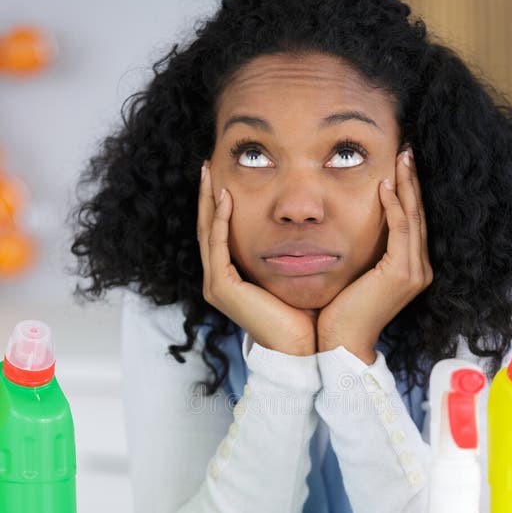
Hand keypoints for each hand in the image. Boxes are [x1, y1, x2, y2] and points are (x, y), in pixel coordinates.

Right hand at [197, 163, 318, 355]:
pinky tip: (226, 197)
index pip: (219, 234)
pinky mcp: (223, 287)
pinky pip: (218, 245)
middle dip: (207, 196)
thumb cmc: (304, 315)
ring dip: (208, 200)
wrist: (303, 347)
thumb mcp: (291, 274)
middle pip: (207, 229)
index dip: (218, 205)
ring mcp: (217, 285)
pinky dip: (221, 220)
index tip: (223, 176)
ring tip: (209, 172)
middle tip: (207, 165)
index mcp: (230, 280)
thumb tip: (301, 226)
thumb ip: (286, 252)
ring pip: (207, 233)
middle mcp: (218, 282)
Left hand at [317, 147, 431, 360]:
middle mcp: (420, 269)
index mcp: (411, 270)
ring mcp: (414, 272)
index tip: (401, 165)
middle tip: (407, 150)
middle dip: (412, 180)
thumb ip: (366, 252)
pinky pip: (402, 229)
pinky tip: (385, 184)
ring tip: (402, 157)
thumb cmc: (341, 313)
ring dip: (407, 184)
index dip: (409, 192)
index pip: (413, 222)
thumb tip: (356, 226)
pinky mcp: (401, 273)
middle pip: (419, 214)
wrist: (341, 343)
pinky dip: (394, 205)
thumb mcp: (358, 274)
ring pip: (414, 217)